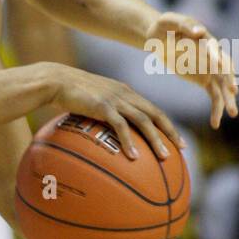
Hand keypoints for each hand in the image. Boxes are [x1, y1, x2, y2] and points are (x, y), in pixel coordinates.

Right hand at [46, 64, 182, 159]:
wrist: (56, 81)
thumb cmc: (69, 93)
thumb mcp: (91, 100)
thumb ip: (101, 111)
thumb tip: (103, 131)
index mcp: (125, 92)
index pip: (152, 108)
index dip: (166, 124)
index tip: (176, 139)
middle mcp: (125, 94)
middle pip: (155, 114)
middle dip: (170, 132)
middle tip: (182, 149)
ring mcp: (116, 100)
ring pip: (144, 121)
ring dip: (156, 140)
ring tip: (164, 157)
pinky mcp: (103, 107)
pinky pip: (121, 126)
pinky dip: (129, 141)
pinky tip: (134, 156)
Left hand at [145, 12, 238, 128]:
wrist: (160, 37)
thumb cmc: (165, 26)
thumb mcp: (170, 21)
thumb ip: (184, 24)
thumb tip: (199, 30)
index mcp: (207, 40)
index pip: (215, 51)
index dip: (219, 60)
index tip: (225, 70)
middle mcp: (213, 55)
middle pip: (224, 69)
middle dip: (229, 81)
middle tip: (233, 92)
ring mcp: (210, 68)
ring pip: (222, 86)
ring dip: (228, 100)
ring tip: (233, 114)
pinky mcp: (205, 79)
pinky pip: (214, 94)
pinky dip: (216, 108)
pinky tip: (216, 123)